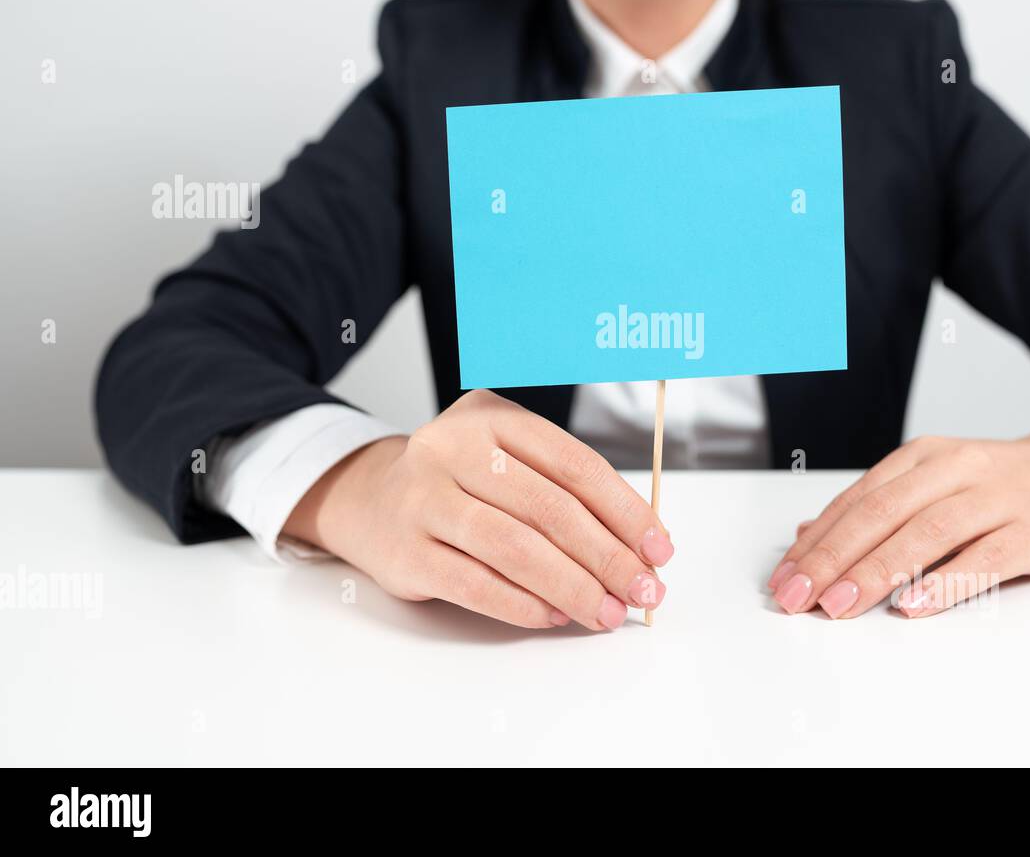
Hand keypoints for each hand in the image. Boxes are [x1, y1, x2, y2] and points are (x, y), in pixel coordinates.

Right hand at [284, 389, 672, 630]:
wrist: (369, 497)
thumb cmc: (460, 481)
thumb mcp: (507, 458)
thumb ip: (564, 489)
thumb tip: (637, 546)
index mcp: (493, 416)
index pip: (575, 465)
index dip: (625, 510)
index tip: (659, 548)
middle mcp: (453, 448)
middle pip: (549, 508)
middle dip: (607, 557)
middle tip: (643, 590)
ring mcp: (424, 498)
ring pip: (515, 548)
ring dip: (573, 586)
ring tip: (607, 611)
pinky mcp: (406, 551)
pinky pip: (476, 584)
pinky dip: (524, 605)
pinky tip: (556, 615)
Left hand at [767, 420, 1029, 618]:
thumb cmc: (998, 485)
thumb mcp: (933, 483)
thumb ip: (876, 507)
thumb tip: (807, 532)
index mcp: (922, 458)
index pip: (858, 500)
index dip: (817, 540)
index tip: (783, 577)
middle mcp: (955, 470)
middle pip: (882, 514)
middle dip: (834, 558)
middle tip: (797, 598)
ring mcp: (997, 498)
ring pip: (927, 533)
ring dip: (878, 571)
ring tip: (840, 606)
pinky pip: (985, 558)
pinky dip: (946, 582)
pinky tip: (913, 606)